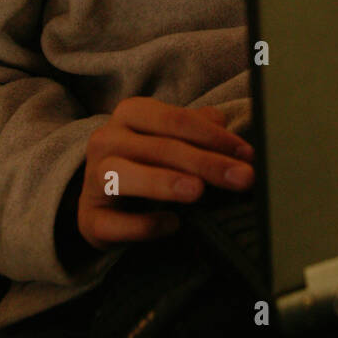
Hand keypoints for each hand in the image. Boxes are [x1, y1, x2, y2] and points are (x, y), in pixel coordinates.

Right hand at [77, 97, 254, 251]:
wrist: (102, 198)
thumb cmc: (146, 161)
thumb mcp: (170, 139)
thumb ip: (199, 129)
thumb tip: (229, 129)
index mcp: (131, 113)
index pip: (176, 119)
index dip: (214, 136)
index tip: (248, 155)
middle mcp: (107, 139)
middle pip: (160, 148)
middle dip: (206, 163)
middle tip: (243, 178)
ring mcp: (93, 178)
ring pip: (125, 176)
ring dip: (164, 182)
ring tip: (197, 191)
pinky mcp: (90, 218)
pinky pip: (115, 222)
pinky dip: (144, 224)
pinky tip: (172, 224)